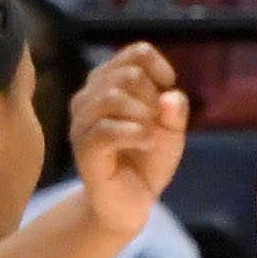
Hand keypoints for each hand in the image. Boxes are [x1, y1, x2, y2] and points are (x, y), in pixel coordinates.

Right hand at [71, 42, 188, 240]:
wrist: (129, 204)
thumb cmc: (146, 162)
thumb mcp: (171, 133)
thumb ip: (175, 111)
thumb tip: (171, 94)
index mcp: (108, 84)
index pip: (135, 53)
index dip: (158, 68)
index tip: (166, 91)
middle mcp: (89, 97)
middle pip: (127, 74)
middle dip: (152, 97)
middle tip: (156, 122)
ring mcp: (82, 123)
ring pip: (112, 96)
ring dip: (143, 116)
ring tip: (149, 136)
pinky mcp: (83, 148)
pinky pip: (106, 129)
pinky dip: (135, 133)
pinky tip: (144, 143)